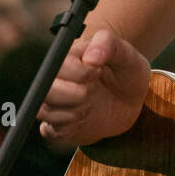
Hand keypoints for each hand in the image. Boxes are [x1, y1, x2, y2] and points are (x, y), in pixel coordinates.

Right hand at [38, 27, 151, 147]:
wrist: (130, 98)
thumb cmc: (125, 70)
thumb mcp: (125, 52)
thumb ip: (108, 44)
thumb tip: (91, 58)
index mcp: (67, 58)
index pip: (57, 66)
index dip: (79, 73)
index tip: (98, 72)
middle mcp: (56, 80)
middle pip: (45, 90)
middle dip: (75, 94)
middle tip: (93, 91)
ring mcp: (56, 103)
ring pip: (44, 111)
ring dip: (71, 112)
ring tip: (90, 105)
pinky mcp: (59, 124)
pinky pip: (50, 131)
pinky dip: (66, 128)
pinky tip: (84, 118)